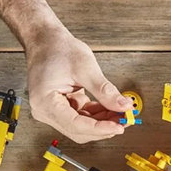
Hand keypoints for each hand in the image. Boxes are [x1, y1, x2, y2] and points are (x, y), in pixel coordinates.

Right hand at [25, 27, 133, 143]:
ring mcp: (52, 111)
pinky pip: (82, 118)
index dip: (100, 128)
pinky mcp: (61, 107)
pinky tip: (111, 109)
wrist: (45, 40)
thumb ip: (105, 90)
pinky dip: (97, 115)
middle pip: (79, 130)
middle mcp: (45, 111)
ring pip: (82, 126)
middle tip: (125, 120)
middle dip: (104, 127)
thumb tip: (124, 106)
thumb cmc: (57, 49)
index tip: (119, 126)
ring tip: (121, 113)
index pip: (76, 125)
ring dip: (103, 122)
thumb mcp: (85, 68)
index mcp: (45, 102)